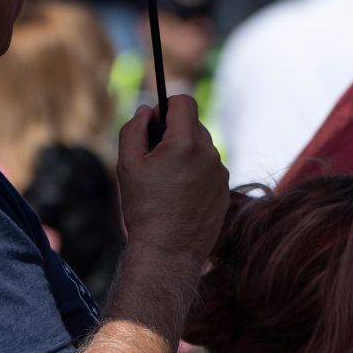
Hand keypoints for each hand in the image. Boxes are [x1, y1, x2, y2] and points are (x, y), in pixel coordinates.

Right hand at [117, 96, 229, 266]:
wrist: (169, 251)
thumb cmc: (144, 208)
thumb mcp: (127, 165)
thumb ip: (134, 129)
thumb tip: (146, 110)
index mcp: (186, 143)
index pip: (184, 102)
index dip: (166, 107)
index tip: (155, 124)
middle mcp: (209, 154)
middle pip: (193, 125)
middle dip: (174, 134)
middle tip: (155, 159)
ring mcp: (221, 173)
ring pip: (202, 149)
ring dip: (185, 155)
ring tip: (167, 183)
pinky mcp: (225, 190)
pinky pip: (209, 170)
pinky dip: (196, 175)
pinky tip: (180, 197)